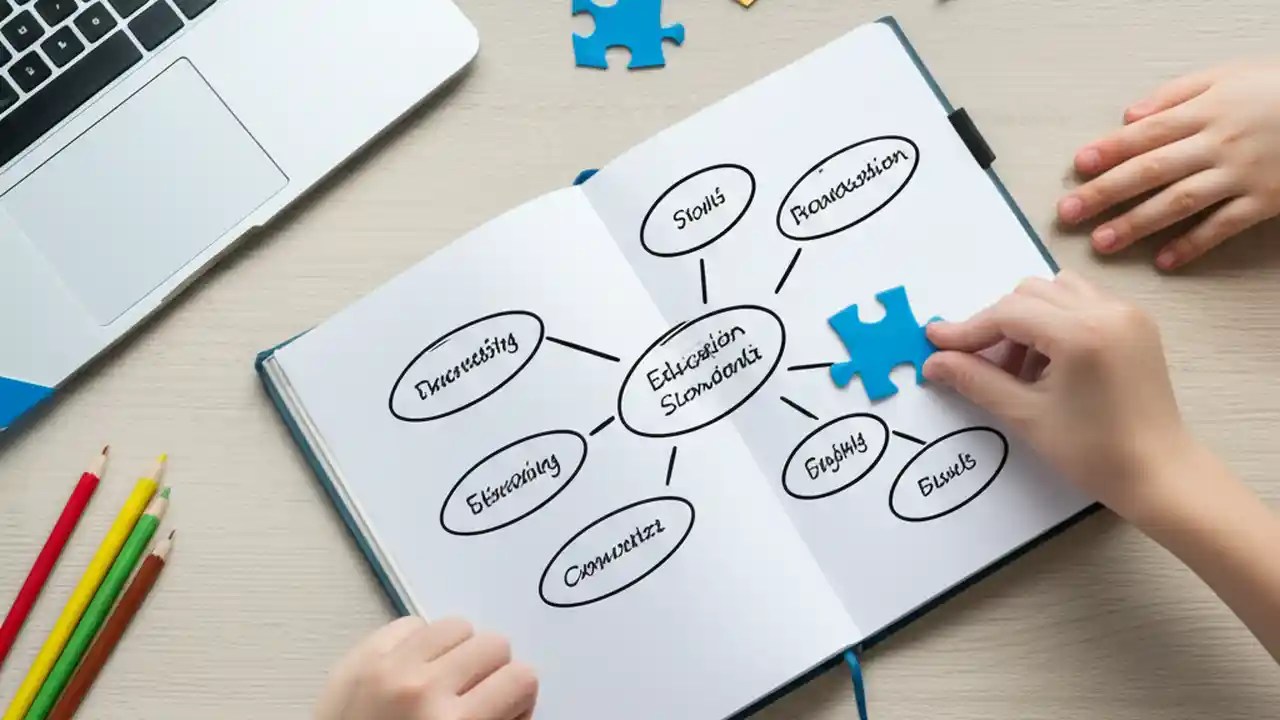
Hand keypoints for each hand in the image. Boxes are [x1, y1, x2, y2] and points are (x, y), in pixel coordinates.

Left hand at [315, 617, 537, 719]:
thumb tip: (515, 703)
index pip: (522, 679)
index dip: (518, 698)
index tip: (505, 713)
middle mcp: (423, 688)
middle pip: (494, 644)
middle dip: (491, 672)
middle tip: (473, 698)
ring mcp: (387, 667)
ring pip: (456, 626)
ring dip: (457, 653)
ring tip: (441, 681)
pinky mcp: (358, 658)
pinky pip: (411, 625)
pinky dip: (418, 645)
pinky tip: (410, 674)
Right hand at [923, 272, 1187, 518]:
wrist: (1160, 474)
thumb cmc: (1094, 452)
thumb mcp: (1026, 416)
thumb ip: (976, 380)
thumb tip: (934, 362)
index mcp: (1082, 332)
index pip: (1008, 313)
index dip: (967, 328)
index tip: (934, 342)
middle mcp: (1107, 310)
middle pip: (1029, 293)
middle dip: (997, 324)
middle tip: (982, 366)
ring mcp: (1126, 313)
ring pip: (1056, 291)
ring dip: (1027, 319)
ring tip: (1022, 366)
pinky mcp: (1135, 324)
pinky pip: (1082, 302)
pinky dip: (1055, 321)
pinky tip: (1051, 362)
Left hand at [1057, 61, 1279, 269]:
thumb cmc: (1276, 91)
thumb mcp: (1227, 76)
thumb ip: (1174, 95)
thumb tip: (1128, 117)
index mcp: (1205, 112)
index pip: (1146, 134)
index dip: (1108, 151)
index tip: (1077, 168)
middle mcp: (1217, 144)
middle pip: (1151, 170)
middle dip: (1105, 193)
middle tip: (1069, 213)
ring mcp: (1241, 175)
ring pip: (1179, 202)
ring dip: (1137, 224)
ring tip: (1102, 242)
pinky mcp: (1264, 201)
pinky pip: (1223, 226)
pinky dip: (1193, 244)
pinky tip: (1164, 261)